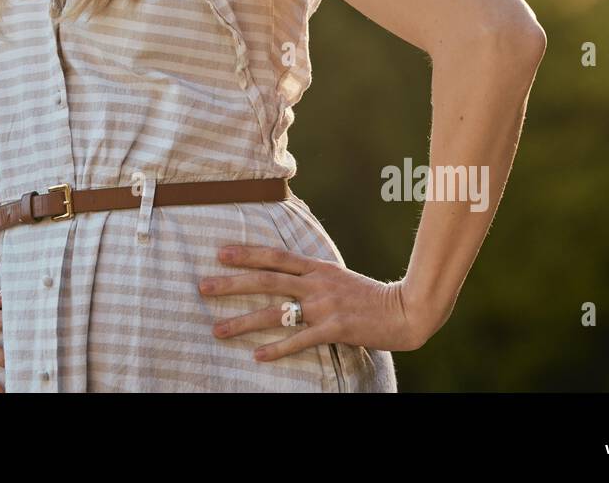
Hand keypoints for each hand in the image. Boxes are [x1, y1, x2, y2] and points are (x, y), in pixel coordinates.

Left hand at [199, 245, 427, 362]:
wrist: (405, 310)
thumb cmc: (370, 296)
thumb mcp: (338, 277)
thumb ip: (313, 276)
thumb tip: (287, 275)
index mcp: (317, 268)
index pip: (274, 256)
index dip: (246, 253)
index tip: (219, 253)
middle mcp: (316, 284)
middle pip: (265, 280)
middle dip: (231, 284)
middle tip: (203, 287)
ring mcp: (324, 306)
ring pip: (275, 312)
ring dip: (243, 321)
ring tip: (217, 329)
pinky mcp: (334, 328)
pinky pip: (299, 340)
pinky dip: (277, 349)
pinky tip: (258, 355)